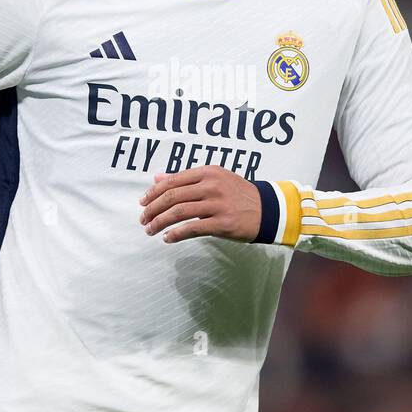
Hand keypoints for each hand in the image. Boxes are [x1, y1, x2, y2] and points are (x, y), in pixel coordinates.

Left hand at [138, 165, 261, 243]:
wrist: (268, 210)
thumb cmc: (238, 195)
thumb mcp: (215, 179)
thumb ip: (186, 179)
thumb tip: (158, 178)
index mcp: (208, 172)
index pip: (172, 181)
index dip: (154, 192)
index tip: (143, 202)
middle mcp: (211, 186)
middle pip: (172, 196)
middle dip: (152, 209)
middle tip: (143, 219)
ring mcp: (217, 204)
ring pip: (178, 212)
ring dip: (159, 222)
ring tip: (150, 230)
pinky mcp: (222, 223)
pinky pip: (191, 228)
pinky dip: (175, 234)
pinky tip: (167, 238)